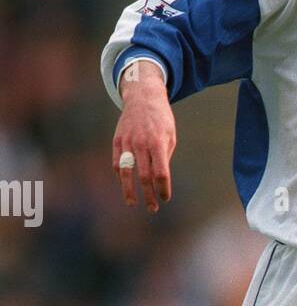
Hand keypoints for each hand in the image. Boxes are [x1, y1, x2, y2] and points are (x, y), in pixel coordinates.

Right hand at [112, 61, 175, 212]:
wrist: (143, 97)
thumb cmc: (161, 120)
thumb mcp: (170, 136)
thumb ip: (165, 157)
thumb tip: (159, 180)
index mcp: (158, 143)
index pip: (161, 173)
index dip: (163, 189)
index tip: (165, 198)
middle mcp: (141, 144)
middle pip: (144, 176)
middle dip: (149, 195)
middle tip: (153, 208)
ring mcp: (127, 142)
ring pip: (127, 172)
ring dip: (129, 191)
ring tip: (133, 203)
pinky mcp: (117, 141)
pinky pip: (117, 163)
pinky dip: (121, 177)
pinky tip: (125, 186)